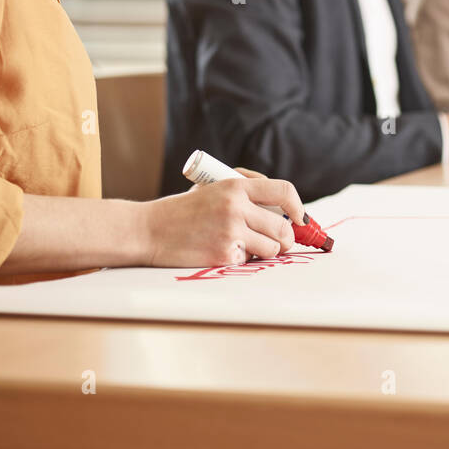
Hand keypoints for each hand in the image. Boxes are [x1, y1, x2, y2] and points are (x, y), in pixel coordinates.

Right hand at [144, 176, 303, 266]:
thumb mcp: (213, 187)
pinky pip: (250, 262)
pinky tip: (223, 252)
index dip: (298, 207)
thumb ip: (247, 189)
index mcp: (235, 186)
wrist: (149, 230)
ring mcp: (230, 233)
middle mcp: (236, 208)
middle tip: (280, 241)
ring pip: (272, 248)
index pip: (284, 191)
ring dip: (266, 251)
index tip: (299, 217)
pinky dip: (243, 260)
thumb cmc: (184, 209)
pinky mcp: (223, 256)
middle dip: (286, 238)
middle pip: (283, 227)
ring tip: (247, 246)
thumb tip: (285, 207)